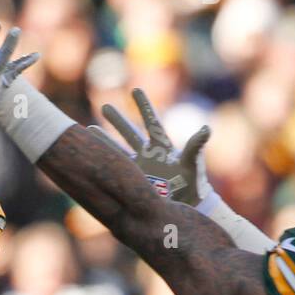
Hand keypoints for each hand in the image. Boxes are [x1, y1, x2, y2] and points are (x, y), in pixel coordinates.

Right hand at [92, 87, 210, 205]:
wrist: (184, 205)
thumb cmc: (192, 183)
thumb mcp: (192, 163)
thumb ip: (195, 146)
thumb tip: (206, 129)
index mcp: (161, 146)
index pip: (150, 122)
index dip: (143, 106)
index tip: (135, 90)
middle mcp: (147, 154)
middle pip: (129, 132)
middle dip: (117, 120)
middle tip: (105, 105)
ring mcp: (138, 167)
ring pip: (117, 150)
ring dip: (103, 140)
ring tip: (88, 129)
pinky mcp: (131, 181)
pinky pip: (114, 170)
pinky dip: (103, 163)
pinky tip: (90, 158)